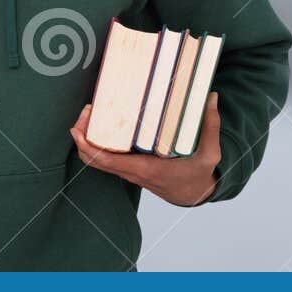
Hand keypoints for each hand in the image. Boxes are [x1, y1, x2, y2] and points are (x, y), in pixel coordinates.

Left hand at [71, 92, 221, 206]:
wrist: (195, 194)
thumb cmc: (199, 174)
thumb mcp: (210, 153)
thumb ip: (210, 125)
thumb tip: (212, 97)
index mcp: (147, 168)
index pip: (109, 161)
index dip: (89, 146)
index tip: (79, 128)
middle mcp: (133, 172)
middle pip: (95, 160)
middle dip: (82, 138)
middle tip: (84, 113)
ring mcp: (130, 172)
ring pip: (98, 161)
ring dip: (87, 141)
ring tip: (88, 115)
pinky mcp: (131, 170)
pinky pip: (106, 161)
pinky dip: (97, 146)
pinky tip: (99, 127)